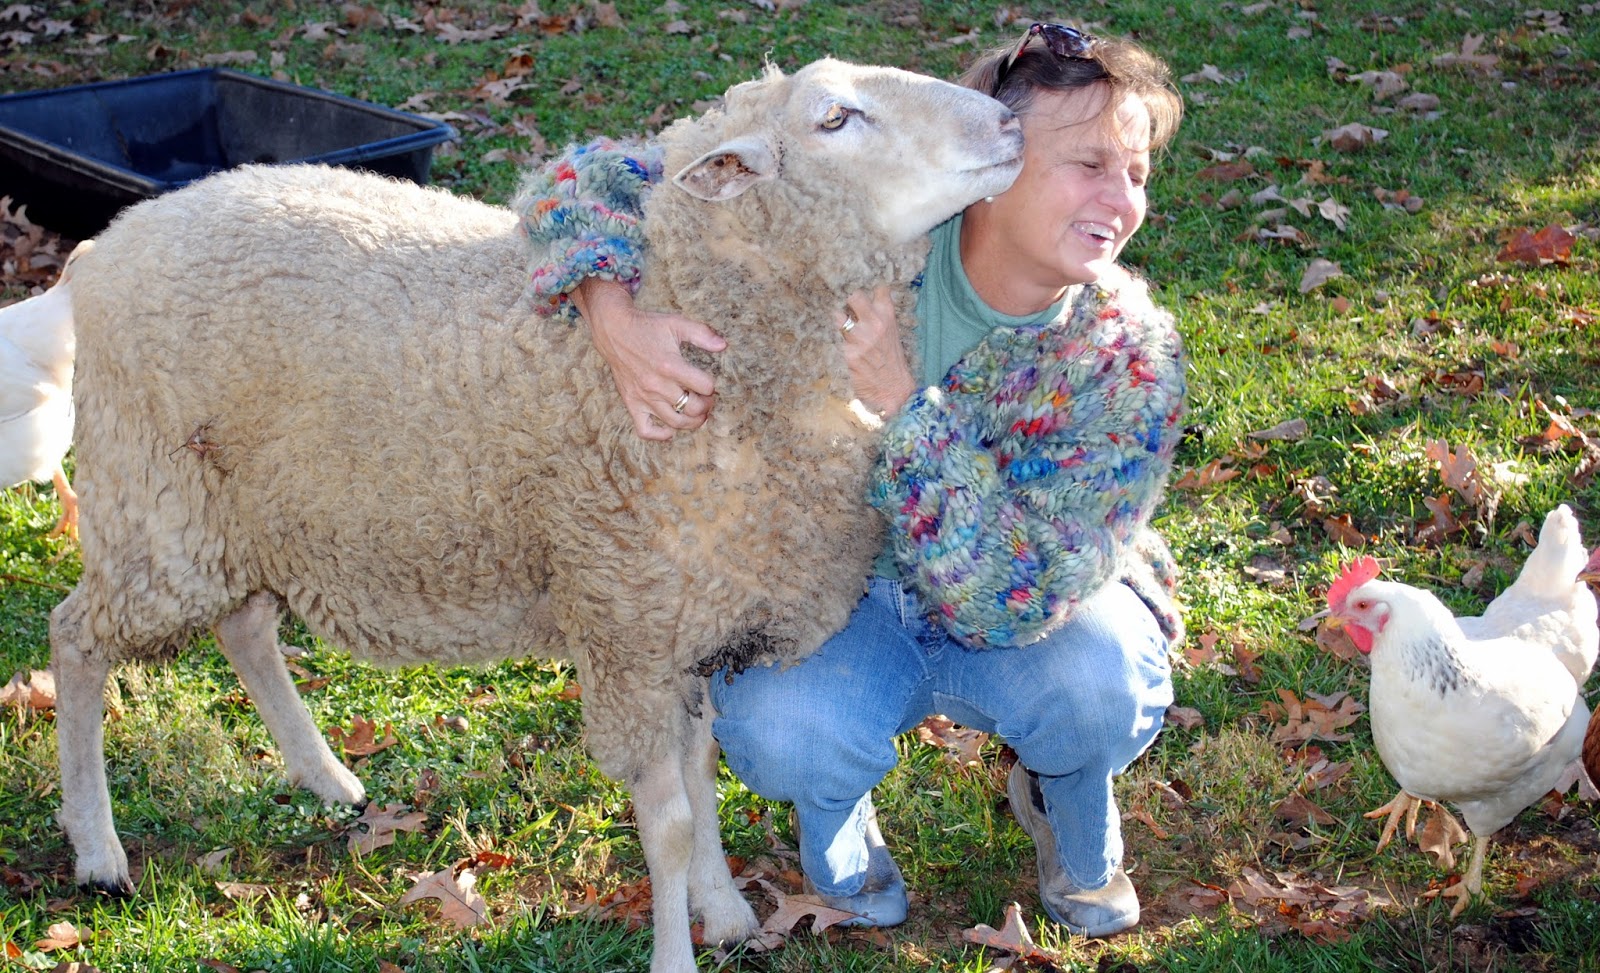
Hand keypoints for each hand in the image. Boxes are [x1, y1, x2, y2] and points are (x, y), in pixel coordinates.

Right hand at [572, 279, 725, 440]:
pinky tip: (670, 427)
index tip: (707, 381)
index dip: (711, 385)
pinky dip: (660, 434)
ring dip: (692, 421)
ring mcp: (643, 397)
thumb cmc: (647, 327)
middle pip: (693, 408)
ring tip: (696, 413)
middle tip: (706, 399)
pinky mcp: (631, 403)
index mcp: (670, 365)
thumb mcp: (677, 323)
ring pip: (675, 422)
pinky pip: (646, 430)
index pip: (704, 386)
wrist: (614, 331)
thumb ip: (702, 334)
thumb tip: (723, 345)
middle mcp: (657, 385)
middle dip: (706, 405)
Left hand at [840, 286, 915, 416]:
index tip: (866, 296)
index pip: (879, 289)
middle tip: (849, 311)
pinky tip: (844, 351)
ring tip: (843, 333)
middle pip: (855, 296)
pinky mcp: (848, 353)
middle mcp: (875, 324)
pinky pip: (835, 341)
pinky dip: (837, 344)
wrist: (894, 390)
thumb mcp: (892, 334)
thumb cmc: (891, 362)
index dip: (871, 291)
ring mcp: (860, 338)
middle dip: (849, 301)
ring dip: (838, 323)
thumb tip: (861, 306)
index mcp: (888, 317)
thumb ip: (880, 318)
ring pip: (838, 317)